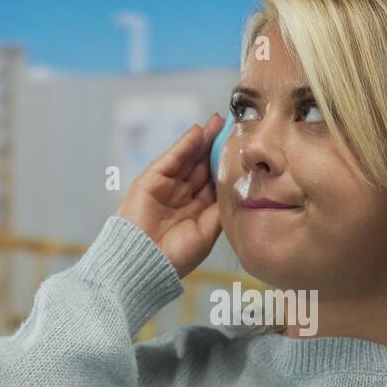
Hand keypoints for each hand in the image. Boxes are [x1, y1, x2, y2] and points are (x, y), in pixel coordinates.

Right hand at [117, 113, 226, 278]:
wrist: (144, 263)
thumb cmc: (176, 256)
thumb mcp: (207, 232)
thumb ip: (220, 207)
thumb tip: (234, 185)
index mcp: (196, 212)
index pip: (213, 182)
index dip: (225, 166)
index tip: (241, 150)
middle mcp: (181, 198)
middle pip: (201, 167)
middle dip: (215, 147)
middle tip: (232, 127)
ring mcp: (165, 188)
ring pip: (188, 159)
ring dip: (202, 140)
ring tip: (218, 122)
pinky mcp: (150, 181)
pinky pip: (171, 159)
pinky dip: (184, 145)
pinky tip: (198, 132)